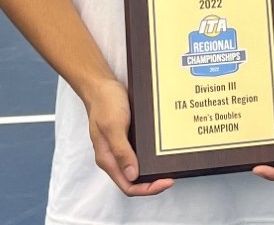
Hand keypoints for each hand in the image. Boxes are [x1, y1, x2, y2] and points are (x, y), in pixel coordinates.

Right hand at [83, 78, 173, 196]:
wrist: (102, 85)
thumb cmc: (105, 103)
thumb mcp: (114, 126)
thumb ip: (121, 151)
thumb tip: (133, 175)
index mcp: (108, 159)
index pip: (128, 186)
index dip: (148, 189)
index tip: (166, 181)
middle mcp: (114, 157)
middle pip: (134, 180)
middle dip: (153, 182)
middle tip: (171, 175)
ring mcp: (121, 148)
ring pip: (138, 167)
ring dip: (153, 169)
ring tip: (170, 165)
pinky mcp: (128, 138)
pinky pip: (140, 153)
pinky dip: (151, 155)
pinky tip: (162, 150)